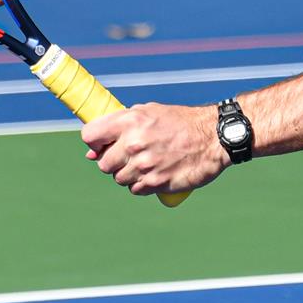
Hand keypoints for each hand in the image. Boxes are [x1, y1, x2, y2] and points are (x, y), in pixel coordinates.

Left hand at [82, 103, 228, 196]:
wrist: (213, 137)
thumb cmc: (181, 122)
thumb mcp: (149, 112)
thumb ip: (120, 126)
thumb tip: (92, 151)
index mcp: (129, 121)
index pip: (89, 136)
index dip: (94, 142)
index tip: (103, 145)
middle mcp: (133, 144)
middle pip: (102, 163)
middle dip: (113, 161)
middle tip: (131, 156)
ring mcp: (144, 165)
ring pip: (119, 179)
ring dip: (129, 174)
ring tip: (147, 163)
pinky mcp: (156, 183)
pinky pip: (135, 190)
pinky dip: (142, 185)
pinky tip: (155, 174)